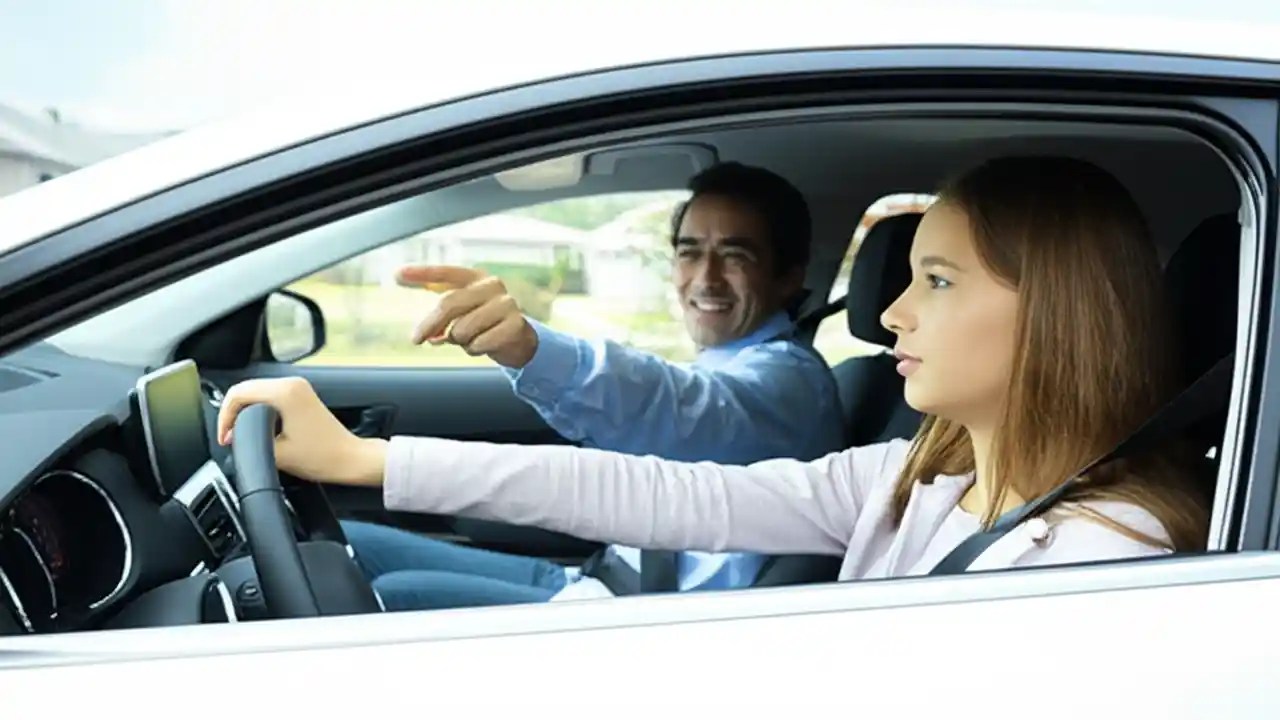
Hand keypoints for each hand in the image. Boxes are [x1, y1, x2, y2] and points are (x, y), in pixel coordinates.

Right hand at [215, 377, 386, 486]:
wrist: (350, 458)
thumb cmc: (322, 457)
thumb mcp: (277, 454)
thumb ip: (249, 442)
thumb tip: (235, 437)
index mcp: (284, 392)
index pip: (237, 394)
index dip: (224, 417)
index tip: (225, 438)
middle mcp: (291, 384)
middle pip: (245, 389)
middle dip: (232, 413)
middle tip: (229, 438)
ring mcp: (298, 387)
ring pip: (256, 391)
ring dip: (244, 411)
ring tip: (240, 434)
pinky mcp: (302, 395)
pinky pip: (269, 396)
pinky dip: (258, 409)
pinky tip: (256, 427)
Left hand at [398, 265, 538, 367]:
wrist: (518, 340)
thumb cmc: (484, 323)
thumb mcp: (462, 315)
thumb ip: (441, 319)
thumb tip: (425, 335)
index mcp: (475, 278)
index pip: (445, 273)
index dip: (421, 273)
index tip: (397, 274)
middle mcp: (492, 285)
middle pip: (449, 303)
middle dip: (429, 325)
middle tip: (416, 339)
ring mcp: (506, 304)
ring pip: (463, 329)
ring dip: (459, 341)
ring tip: (470, 338)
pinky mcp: (515, 325)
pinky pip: (479, 344)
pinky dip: (474, 350)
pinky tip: (483, 345)